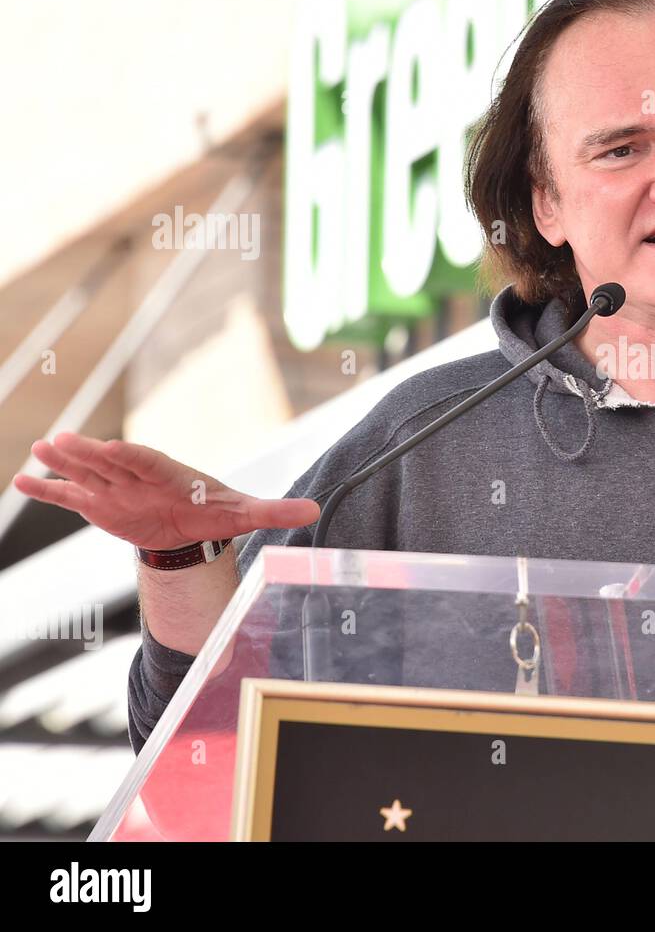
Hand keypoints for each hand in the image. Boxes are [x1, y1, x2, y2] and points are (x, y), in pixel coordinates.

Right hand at [13, 432, 319, 549]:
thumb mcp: (246, 513)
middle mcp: (138, 475)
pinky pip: (70, 497)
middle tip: (61, 439)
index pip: (150, 461)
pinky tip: (21, 482)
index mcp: (171, 472)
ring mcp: (116, 488)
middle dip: (89, 452)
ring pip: (88, 474)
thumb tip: (317, 509)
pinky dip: (48, 490)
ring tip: (39, 450)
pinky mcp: (100, 505)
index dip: (133, 455)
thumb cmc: (217, 510)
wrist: (192, 525)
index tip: (116, 448)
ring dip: (64, 463)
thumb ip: (276, 511)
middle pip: (112, 461)